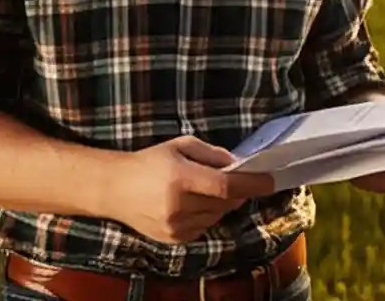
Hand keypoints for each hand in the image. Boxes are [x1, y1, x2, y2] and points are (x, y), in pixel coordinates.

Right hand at [102, 136, 274, 244]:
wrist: (114, 189)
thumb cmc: (149, 162)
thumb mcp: (180, 146)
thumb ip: (212, 154)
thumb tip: (238, 164)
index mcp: (181, 177)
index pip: (226, 185)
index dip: (252, 184)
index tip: (270, 181)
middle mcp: (179, 205)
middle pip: (226, 202)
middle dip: (236, 191)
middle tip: (234, 179)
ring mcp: (175, 225)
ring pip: (217, 216)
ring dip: (221, 203)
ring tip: (202, 189)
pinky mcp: (173, 239)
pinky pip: (204, 227)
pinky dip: (206, 215)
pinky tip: (190, 203)